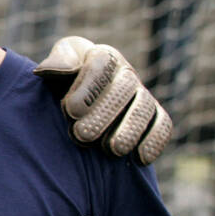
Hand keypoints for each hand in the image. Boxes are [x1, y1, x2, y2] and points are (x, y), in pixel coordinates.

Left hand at [34, 36, 171, 163]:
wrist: (76, 103)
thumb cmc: (61, 83)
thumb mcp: (55, 69)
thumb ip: (57, 65)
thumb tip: (51, 70)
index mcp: (102, 56)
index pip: (101, 64)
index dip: (88, 87)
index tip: (70, 110)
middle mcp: (126, 72)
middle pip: (124, 87)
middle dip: (104, 112)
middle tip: (82, 134)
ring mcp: (142, 94)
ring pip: (143, 108)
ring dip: (129, 130)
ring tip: (112, 150)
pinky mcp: (154, 115)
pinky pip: (162, 125)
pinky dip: (155, 141)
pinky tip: (141, 159)